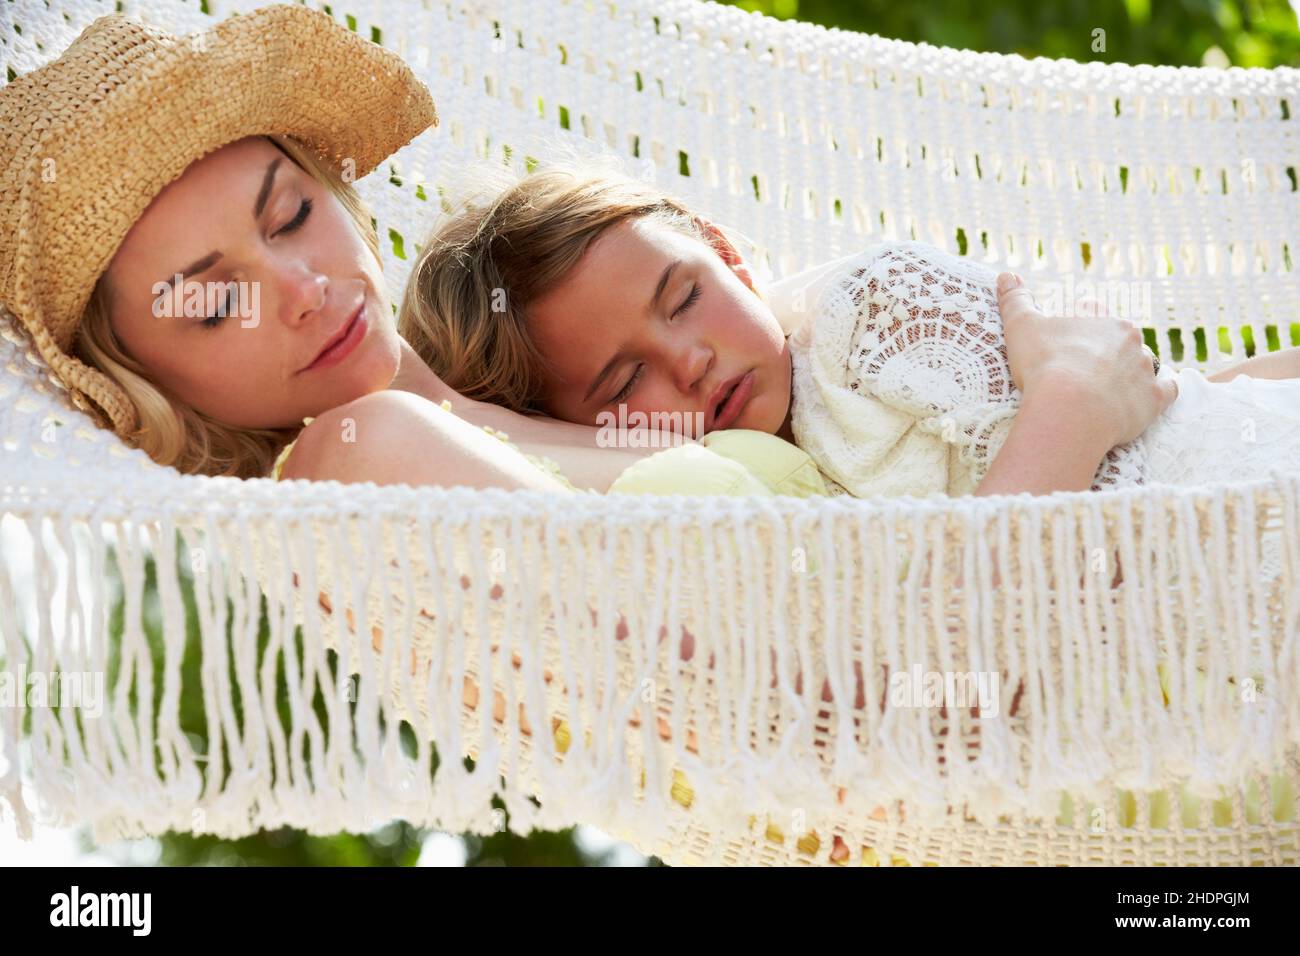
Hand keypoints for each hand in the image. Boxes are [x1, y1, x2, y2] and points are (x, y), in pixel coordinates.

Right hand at [997, 273, 1177, 447]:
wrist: (1069, 409)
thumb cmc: (1044, 365)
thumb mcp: (1021, 327)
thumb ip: (1015, 300)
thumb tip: (1006, 276)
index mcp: (1104, 320)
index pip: (1095, 316)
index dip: (1079, 328)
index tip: (1066, 344)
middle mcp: (1131, 340)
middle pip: (1122, 341)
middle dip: (1107, 351)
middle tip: (1084, 370)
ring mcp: (1145, 369)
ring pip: (1144, 364)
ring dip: (1131, 372)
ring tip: (1111, 388)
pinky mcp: (1153, 399)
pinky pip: (1167, 391)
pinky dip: (1160, 392)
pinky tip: (1149, 397)